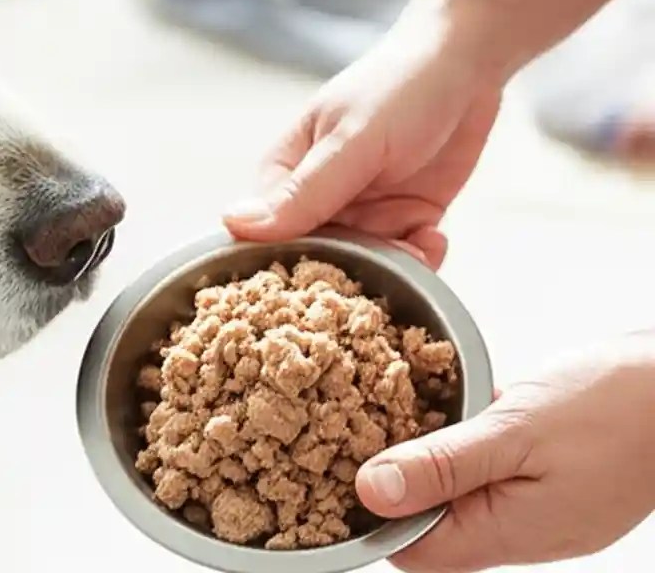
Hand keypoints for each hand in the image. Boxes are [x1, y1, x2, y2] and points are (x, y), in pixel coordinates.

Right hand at [224, 14, 504, 268]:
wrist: (467, 61)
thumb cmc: (396, 86)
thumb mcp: (349, 141)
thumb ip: (302, 191)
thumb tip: (233, 225)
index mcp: (285, 174)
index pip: (265, 237)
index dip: (282, 268)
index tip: (309, 291)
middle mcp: (318, 200)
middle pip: (316, 262)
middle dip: (345, 278)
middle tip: (374, 281)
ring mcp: (363, 212)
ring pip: (364, 268)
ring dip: (391, 270)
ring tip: (417, 248)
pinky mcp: (405, 219)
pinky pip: (405, 259)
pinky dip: (421, 260)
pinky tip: (434, 237)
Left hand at [356, 333, 654, 571]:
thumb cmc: (617, 404)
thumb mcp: (516, 430)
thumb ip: (443, 465)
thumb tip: (372, 493)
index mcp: (508, 532)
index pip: (412, 550)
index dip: (370, 515)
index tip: (337, 466)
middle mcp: (522, 532)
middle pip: (431, 525)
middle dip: (393, 480)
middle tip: (356, 425)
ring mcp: (540, 508)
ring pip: (459, 493)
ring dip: (427, 456)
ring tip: (390, 407)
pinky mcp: (552, 479)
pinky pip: (490, 472)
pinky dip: (463, 442)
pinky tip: (448, 403)